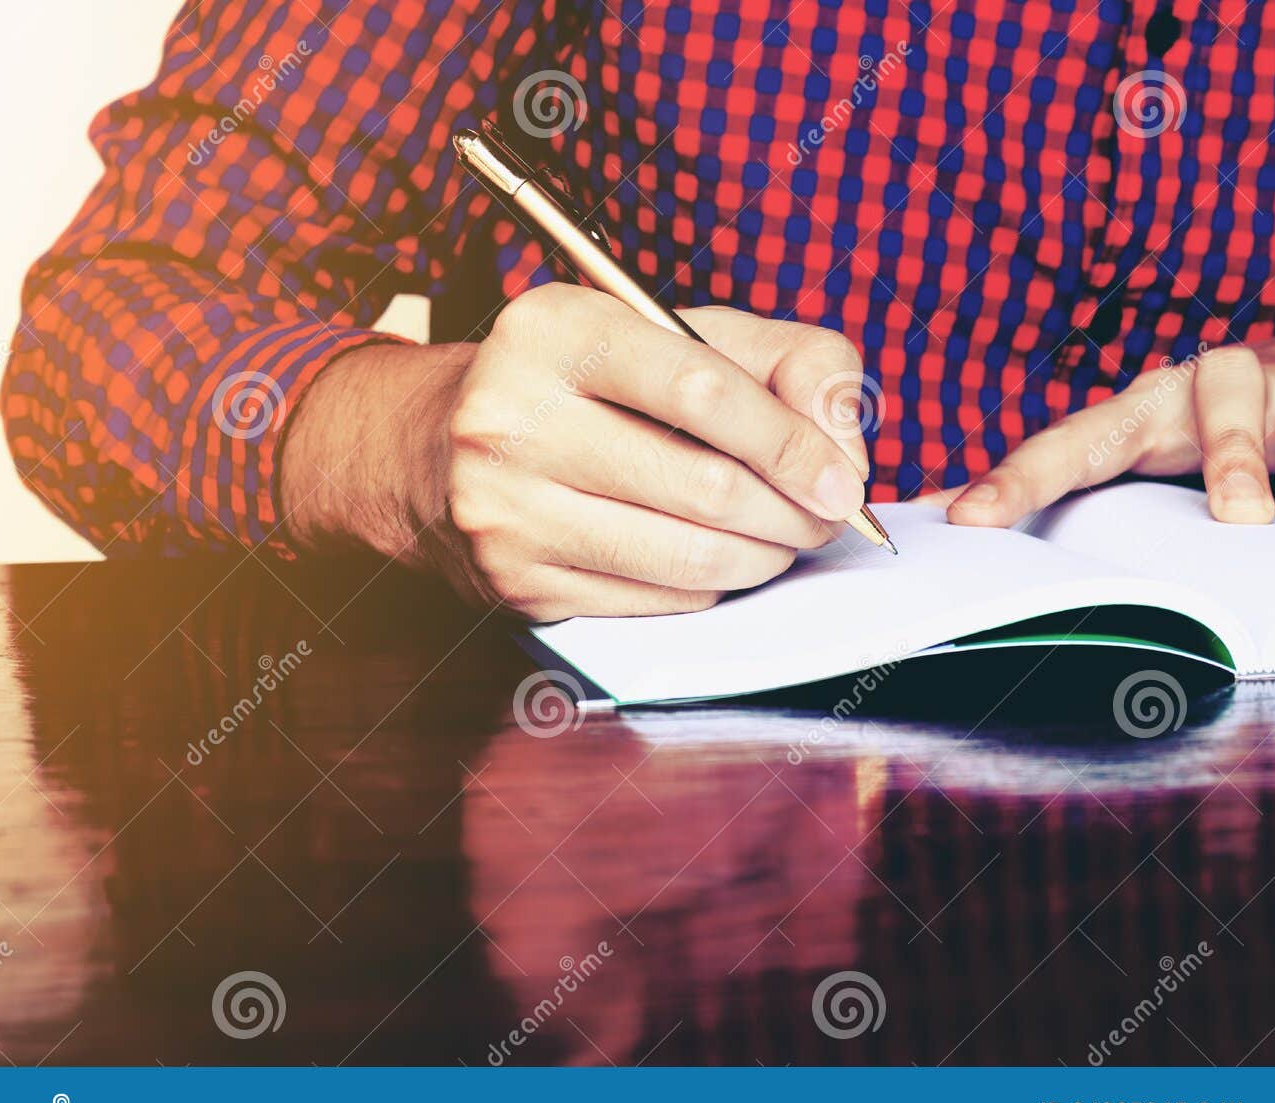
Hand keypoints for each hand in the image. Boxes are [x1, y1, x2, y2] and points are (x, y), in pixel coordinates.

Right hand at [279, 284, 871, 618]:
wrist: (432, 449)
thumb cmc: (583, 383)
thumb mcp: (673, 333)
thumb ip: (783, 360)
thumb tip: (842, 450)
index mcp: (554, 330)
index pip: (703, 390)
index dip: (792, 442)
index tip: (842, 483)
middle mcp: (512, 418)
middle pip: (705, 487)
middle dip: (791, 514)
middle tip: (823, 519)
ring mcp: (507, 510)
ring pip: (686, 558)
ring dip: (762, 559)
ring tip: (781, 540)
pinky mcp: (515, 582)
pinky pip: (655, 601)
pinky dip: (708, 587)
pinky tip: (716, 559)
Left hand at [937, 332, 1274, 562]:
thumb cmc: (1212, 421)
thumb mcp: (1137, 444)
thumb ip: (1056, 482)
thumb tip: (935, 517)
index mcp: (1155, 403)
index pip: (1078, 433)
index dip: (1022, 474)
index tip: (969, 518)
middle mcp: (1237, 384)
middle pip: (1225, 390)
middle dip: (1230, 449)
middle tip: (1236, 515)